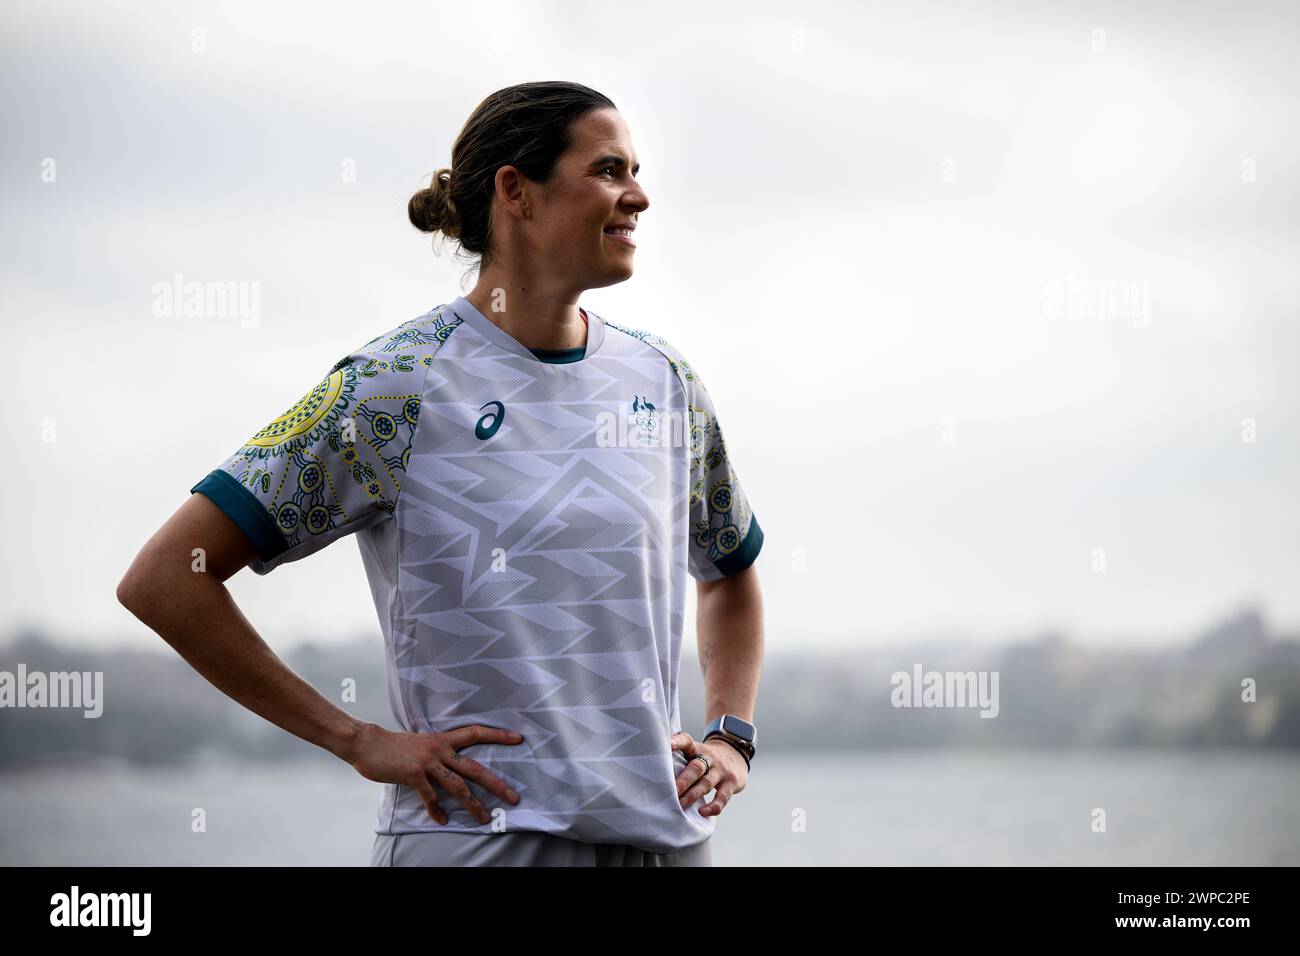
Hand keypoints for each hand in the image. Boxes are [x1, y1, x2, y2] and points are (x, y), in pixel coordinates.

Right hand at [346, 722, 524, 825]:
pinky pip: (431, 797)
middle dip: (496, 784)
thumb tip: (451, 762)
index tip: (519, 739)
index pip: (476, 733)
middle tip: (514, 797)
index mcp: (443, 739)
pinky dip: (436, 810)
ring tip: (484, 818)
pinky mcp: (414, 775)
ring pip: (458, 786)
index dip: (498, 735)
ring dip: (473, 805)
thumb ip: (437, 751)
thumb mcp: (421, 742)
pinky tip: (441, 819)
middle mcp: (440, 749)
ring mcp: (428, 762)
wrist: (367, 743)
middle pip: (475, 768)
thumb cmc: (394, 745)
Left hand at [670, 732, 747, 818]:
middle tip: (671, 791)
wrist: (736, 754)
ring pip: (707, 783)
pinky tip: (702, 812)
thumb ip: (679, 757)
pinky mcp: (732, 783)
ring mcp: (722, 771)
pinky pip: (722, 797)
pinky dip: (713, 806)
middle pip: (696, 767)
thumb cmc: (706, 758)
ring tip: (680, 805)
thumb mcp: (696, 752)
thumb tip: (650, 768)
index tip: (667, 745)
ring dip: (692, 795)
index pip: (688, 741)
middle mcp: (710, 758)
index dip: (678, 742)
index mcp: (698, 749)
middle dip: (683, 780)